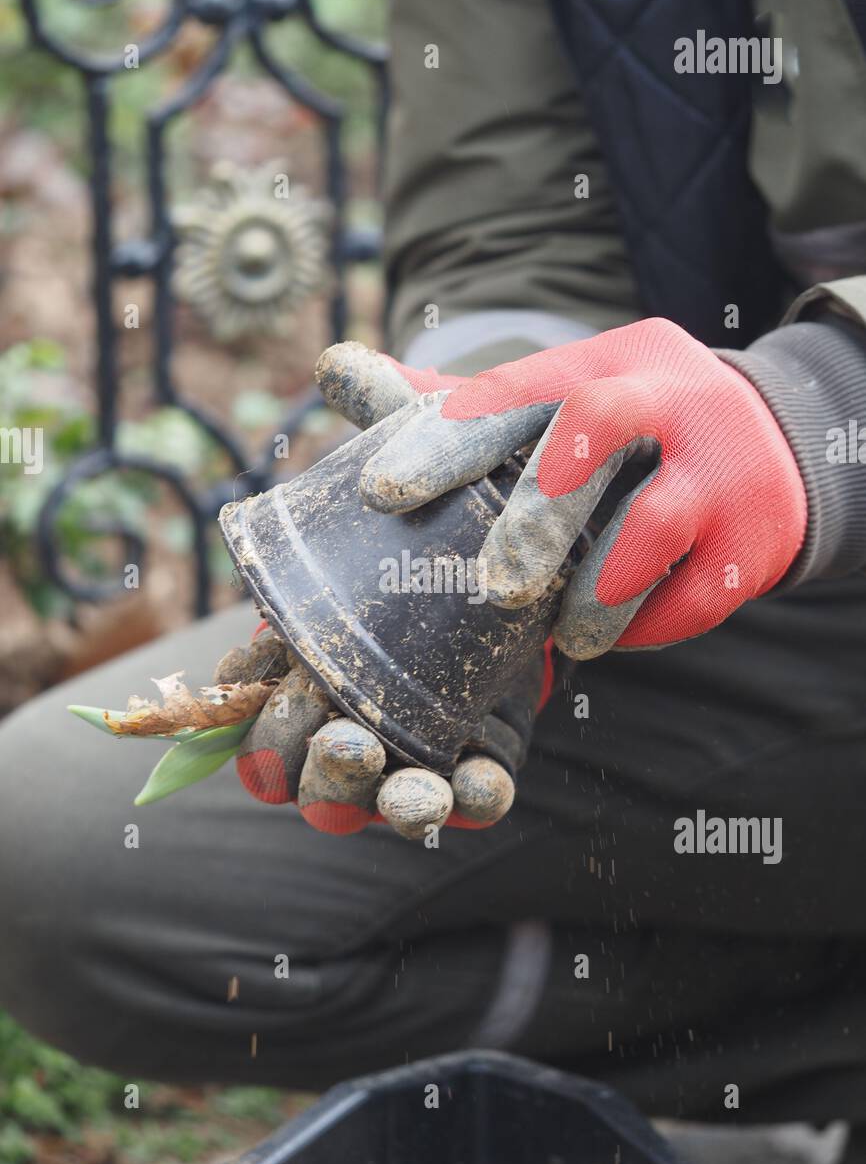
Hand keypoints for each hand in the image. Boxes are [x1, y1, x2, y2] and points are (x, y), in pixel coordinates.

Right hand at [217, 342, 551, 838]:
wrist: (548, 542)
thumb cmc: (462, 497)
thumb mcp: (434, 450)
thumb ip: (387, 409)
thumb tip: (340, 359)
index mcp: (307, 637)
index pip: (252, 690)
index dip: (249, 709)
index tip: (278, 695)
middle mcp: (346, 697)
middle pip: (299, 759)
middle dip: (315, 764)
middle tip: (351, 740)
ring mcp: (408, 734)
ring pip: (371, 796)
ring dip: (382, 801)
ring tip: (416, 791)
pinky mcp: (474, 755)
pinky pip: (462, 801)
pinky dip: (468, 804)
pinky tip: (481, 789)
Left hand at [329, 320, 806, 656]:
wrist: (777, 448)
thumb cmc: (634, 432)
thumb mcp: (564, 396)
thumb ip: (460, 401)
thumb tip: (337, 368)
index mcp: (606, 361)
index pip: (519, 383)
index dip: (449, 435)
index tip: (382, 491)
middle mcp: (669, 398)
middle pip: (595, 429)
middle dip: (535, 511)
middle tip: (494, 588)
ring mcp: (725, 467)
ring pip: (655, 523)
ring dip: (596, 591)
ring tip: (565, 638)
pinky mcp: (757, 538)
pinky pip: (696, 593)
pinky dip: (646, 624)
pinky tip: (613, 638)